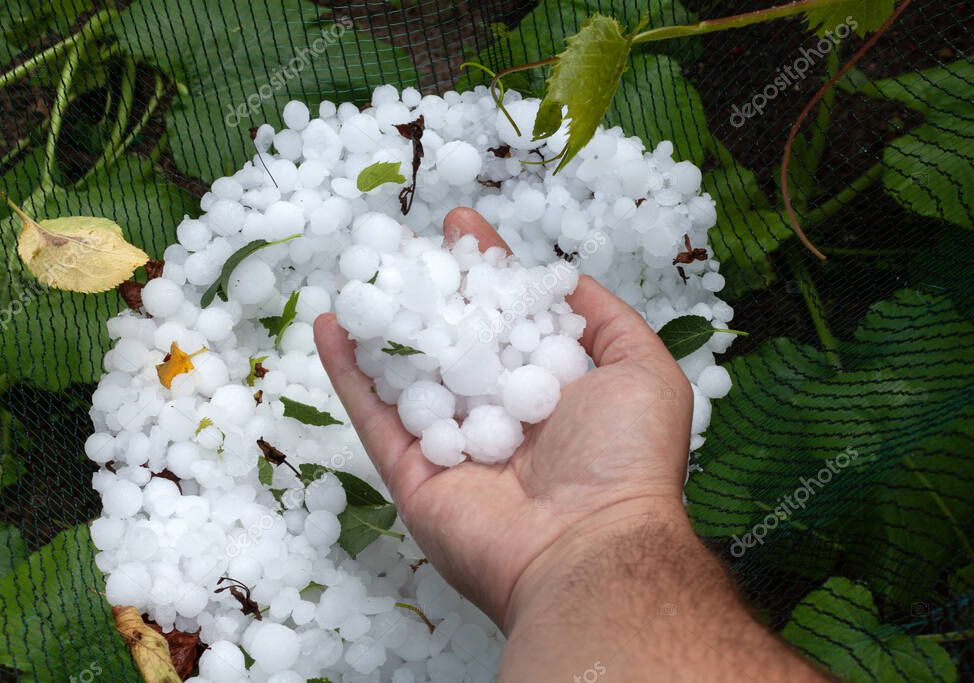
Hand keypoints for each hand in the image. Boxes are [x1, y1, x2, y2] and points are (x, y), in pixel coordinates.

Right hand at [313, 207, 693, 628]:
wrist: (589, 544)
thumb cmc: (625, 458)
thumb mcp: (643, 370)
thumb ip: (605, 320)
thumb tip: (567, 281)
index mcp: (551, 388)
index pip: (510, 316)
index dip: (489, 270)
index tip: (464, 227)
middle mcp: (500, 413)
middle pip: (455, 338)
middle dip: (431, 288)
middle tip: (403, 242)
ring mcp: (454, 443)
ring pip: (408, 372)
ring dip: (383, 322)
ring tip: (360, 270)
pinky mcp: (413, 474)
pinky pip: (374, 416)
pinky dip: (348, 372)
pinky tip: (330, 324)